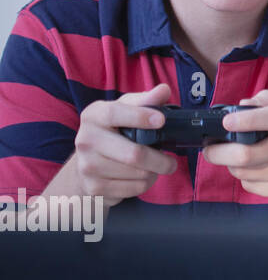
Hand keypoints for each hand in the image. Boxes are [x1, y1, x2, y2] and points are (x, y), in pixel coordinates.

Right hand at [57, 84, 176, 204]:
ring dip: (154, 172)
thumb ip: (146, 100)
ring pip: (138, 174)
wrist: (85, 165)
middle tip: (171, 162)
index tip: (161, 120)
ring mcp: (87, 165)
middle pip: (134, 154)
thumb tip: (163, 90)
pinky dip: (145, 184)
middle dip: (160, 160)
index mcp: (93, 115)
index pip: (115, 114)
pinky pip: (134, 189)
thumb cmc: (113, 132)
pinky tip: (141, 177)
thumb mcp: (126, 110)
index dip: (140, 116)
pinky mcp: (94, 188)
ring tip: (152, 167)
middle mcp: (85, 139)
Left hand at [203, 90, 267, 207]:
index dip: (247, 120)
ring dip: (231, 165)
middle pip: (246, 154)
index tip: (227, 122)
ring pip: (243, 172)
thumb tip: (242, 105)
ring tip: (234, 157)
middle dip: (218, 153)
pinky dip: (245, 178)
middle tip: (209, 149)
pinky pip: (251, 186)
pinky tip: (255, 170)